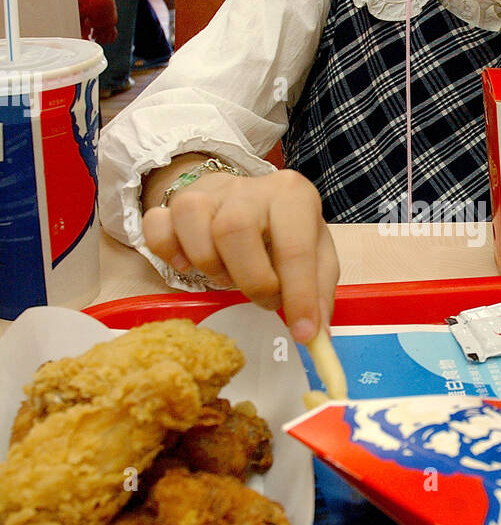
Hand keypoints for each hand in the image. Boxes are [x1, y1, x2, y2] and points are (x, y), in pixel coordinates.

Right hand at [142, 170, 339, 343]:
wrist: (245, 197)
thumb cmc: (284, 231)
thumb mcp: (316, 254)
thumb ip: (318, 293)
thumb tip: (315, 337)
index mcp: (293, 195)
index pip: (295, 247)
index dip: (299, 296)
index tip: (302, 333)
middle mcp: (249, 187)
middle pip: (234, 230)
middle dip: (251, 280)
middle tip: (264, 298)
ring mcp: (207, 192)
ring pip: (195, 224)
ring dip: (211, 266)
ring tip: (230, 275)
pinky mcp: (173, 203)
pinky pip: (157, 227)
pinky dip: (169, 252)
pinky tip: (188, 265)